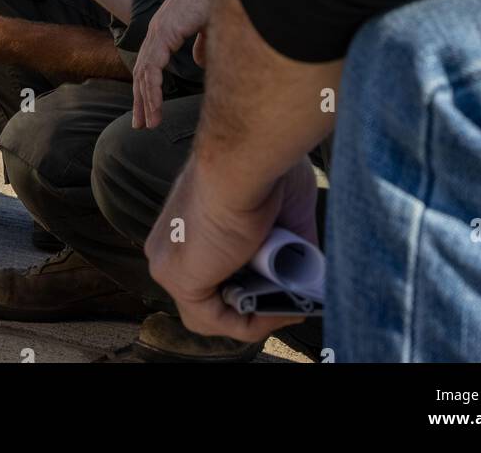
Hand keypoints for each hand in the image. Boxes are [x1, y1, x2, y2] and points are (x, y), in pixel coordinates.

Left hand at [132, 0, 227, 129]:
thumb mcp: (208, 27)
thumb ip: (201, 44)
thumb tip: (197, 63)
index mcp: (166, 29)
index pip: (151, 64)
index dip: (149, 88)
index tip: (150, 109)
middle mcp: (157, 31)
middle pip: (143, 72)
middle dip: (141, 99)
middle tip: (141, 124)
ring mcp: (158, 32)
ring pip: (144, 74)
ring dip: (146, 101)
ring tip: (148, 124)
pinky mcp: (164, 33)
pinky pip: (153, 69)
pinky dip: (152, 91)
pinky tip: (154, 108)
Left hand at [145, 155, 318, 342]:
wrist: (248, 156)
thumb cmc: (265, 168)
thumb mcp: (283, 211)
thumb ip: (289, 243)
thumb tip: (311, 273)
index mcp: (186, 223)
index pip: (213, 270)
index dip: (253, 284)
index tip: (290, 283)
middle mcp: (170, 244)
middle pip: (211, 295)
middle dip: (256, 301)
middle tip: (293, 297)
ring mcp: (169, 262)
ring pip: (213, 311)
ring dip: (258, 314)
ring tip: (292, 303)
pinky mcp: (179, 278)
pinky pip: (217, 319)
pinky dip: (254, 323)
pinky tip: (282, 311)